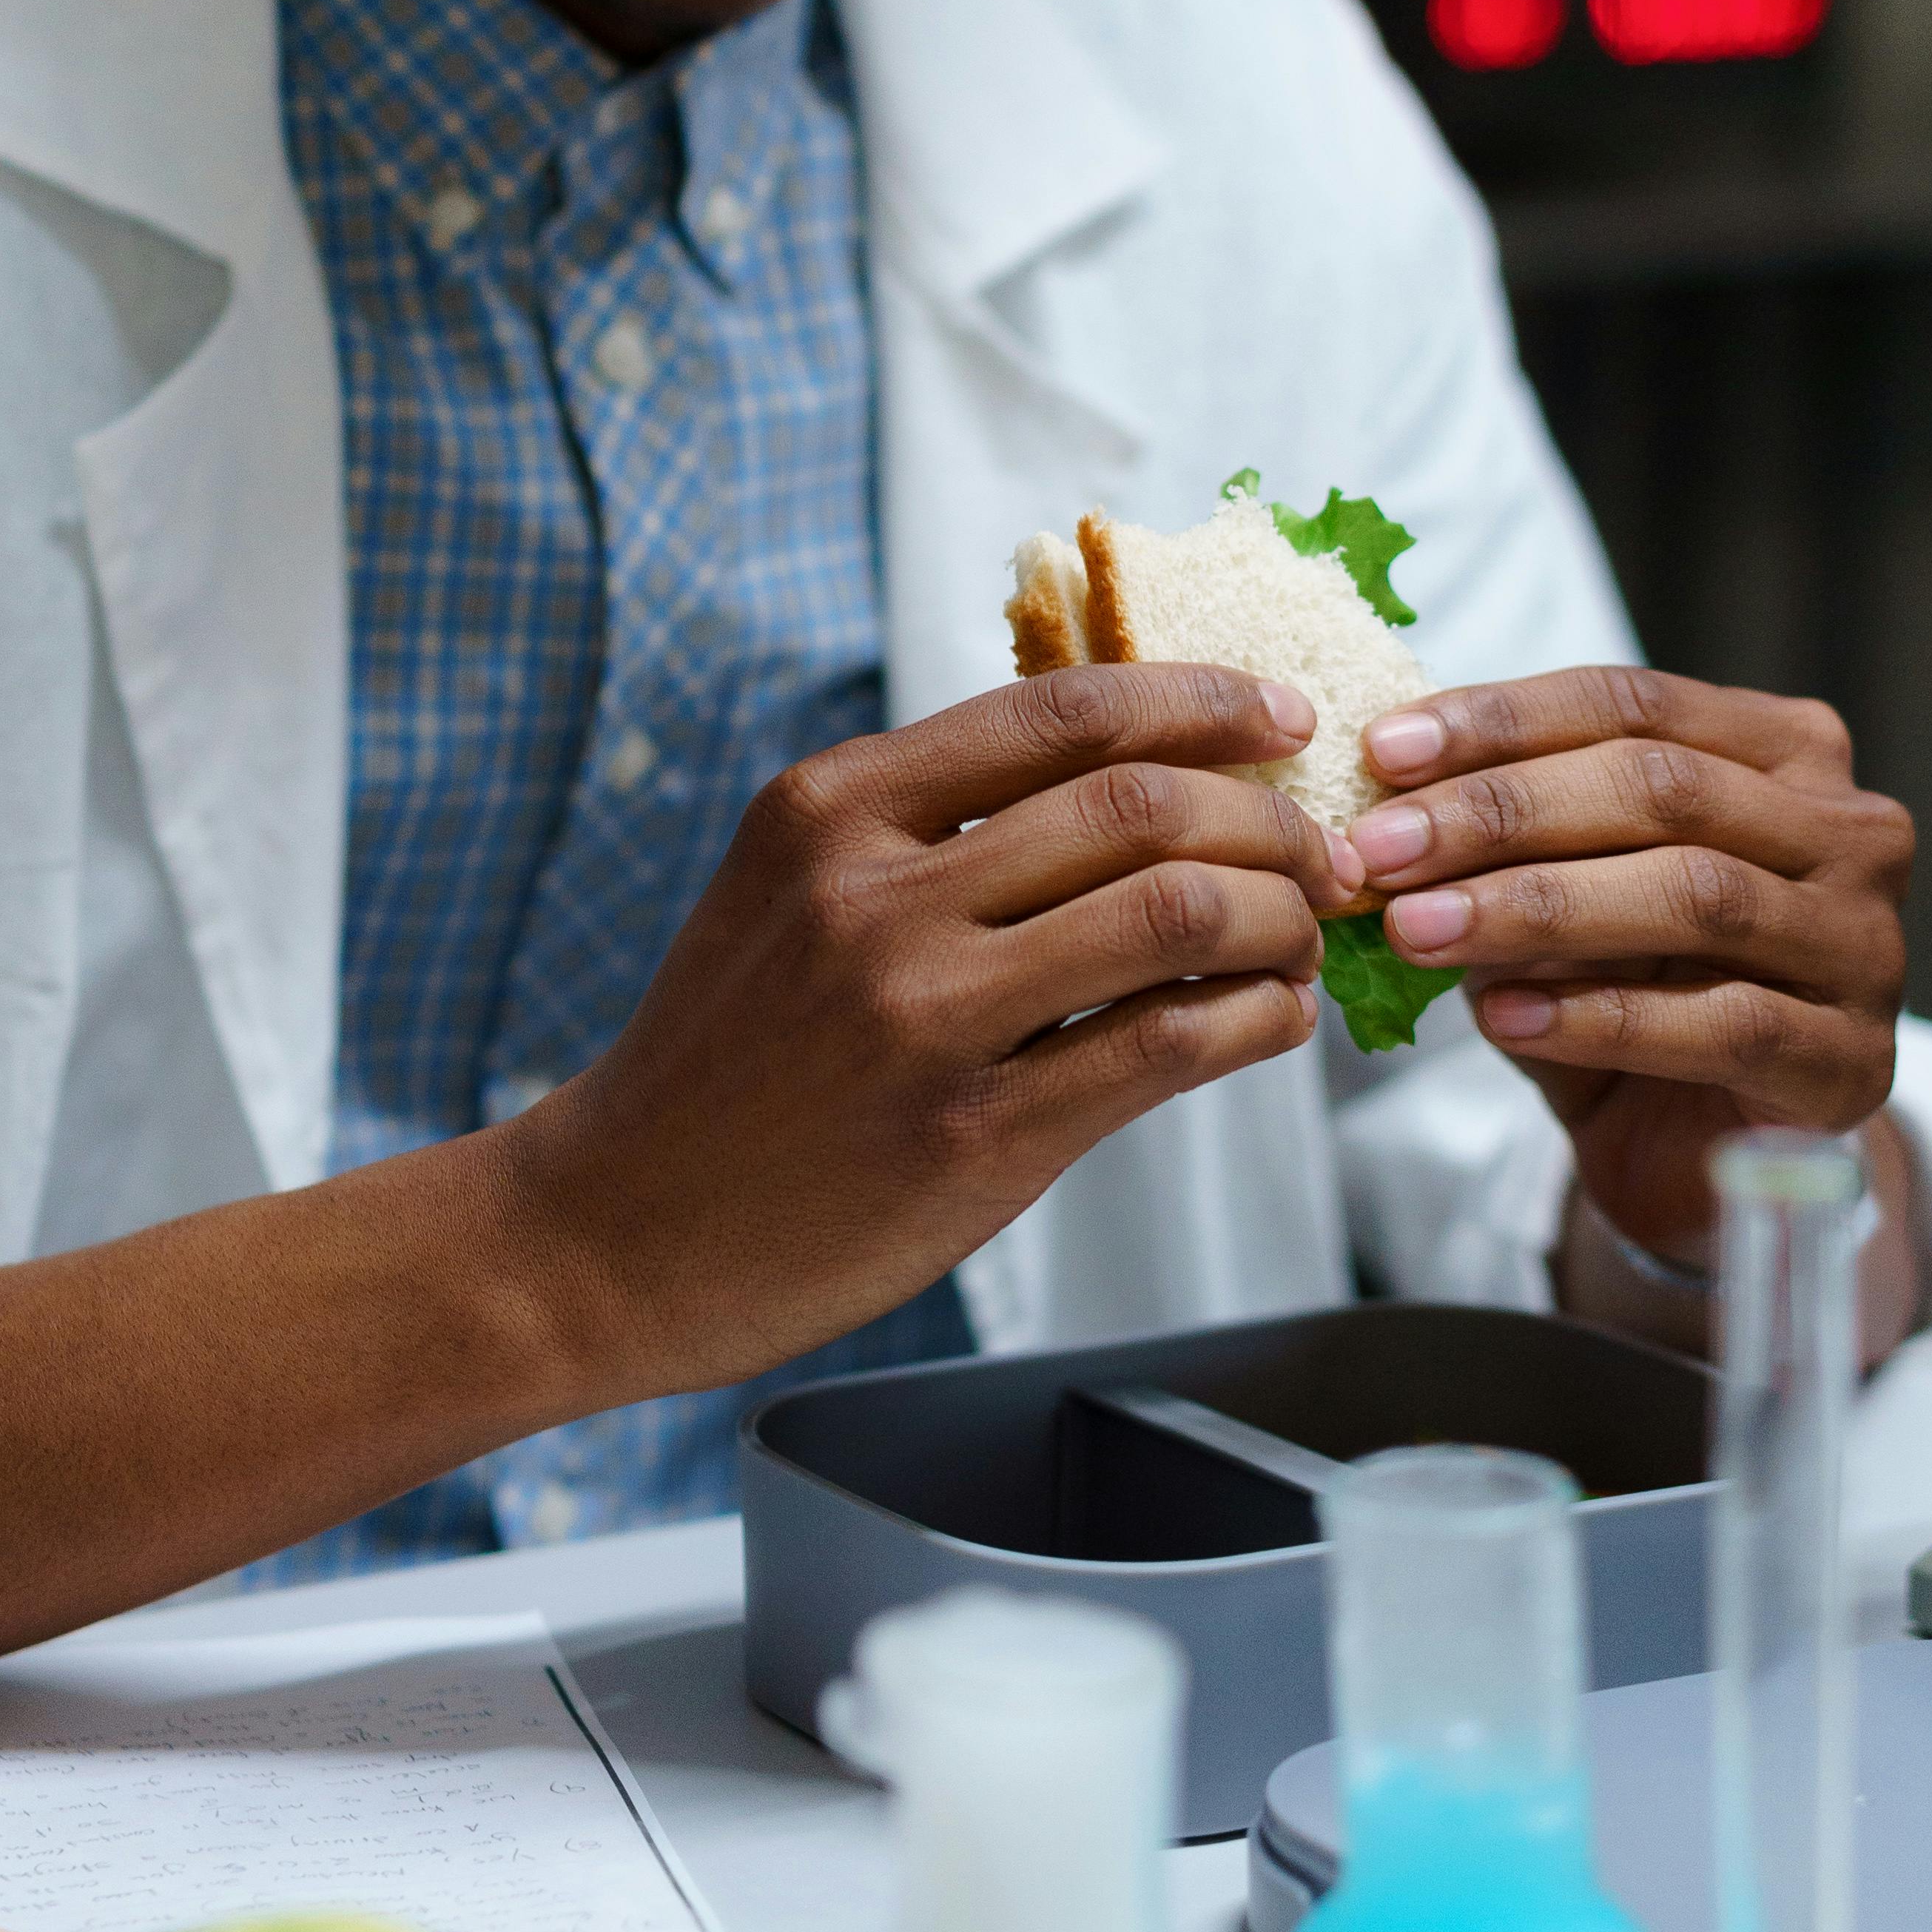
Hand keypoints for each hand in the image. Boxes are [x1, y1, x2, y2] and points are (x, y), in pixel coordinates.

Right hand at [513, 664, 1343, 1393]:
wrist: (612, 1229)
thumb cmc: (725, 1060)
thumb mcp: (789, 890)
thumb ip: (928, 826)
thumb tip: (1128, 776)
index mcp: (832, 808)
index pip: (1065, 711)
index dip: (1203, 702)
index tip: (1281, 718)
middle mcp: (874, 894)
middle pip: (1140, 805)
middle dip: (1267, 820)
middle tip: (1320, 852)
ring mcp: (923, 1017)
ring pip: (1174, 916)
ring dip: (1276, 917)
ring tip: (1302, 936)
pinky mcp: (972, 1137)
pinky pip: (1165, 1048)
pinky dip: (1254, 1021)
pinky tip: (1271, 1019)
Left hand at [1343, 667, 1912, 1265]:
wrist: (1709, 1153)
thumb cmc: (1637, 993)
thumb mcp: (1567, 891)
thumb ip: (1511, 836)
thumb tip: (1389, 797)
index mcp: (1786, 752)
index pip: (1635, 704)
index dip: (1503, 721)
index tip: (1382, 751)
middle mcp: (1851, 831)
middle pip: (1665, 789)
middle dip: (1504, 813)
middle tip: (1380, 850)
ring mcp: (1866, 946)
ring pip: (1694, 896)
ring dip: (1535, 909)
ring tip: (1415, 930)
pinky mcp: (1852, 1059)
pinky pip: (1721, 1023)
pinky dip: (1598, 1017)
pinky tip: (1502, 1017)